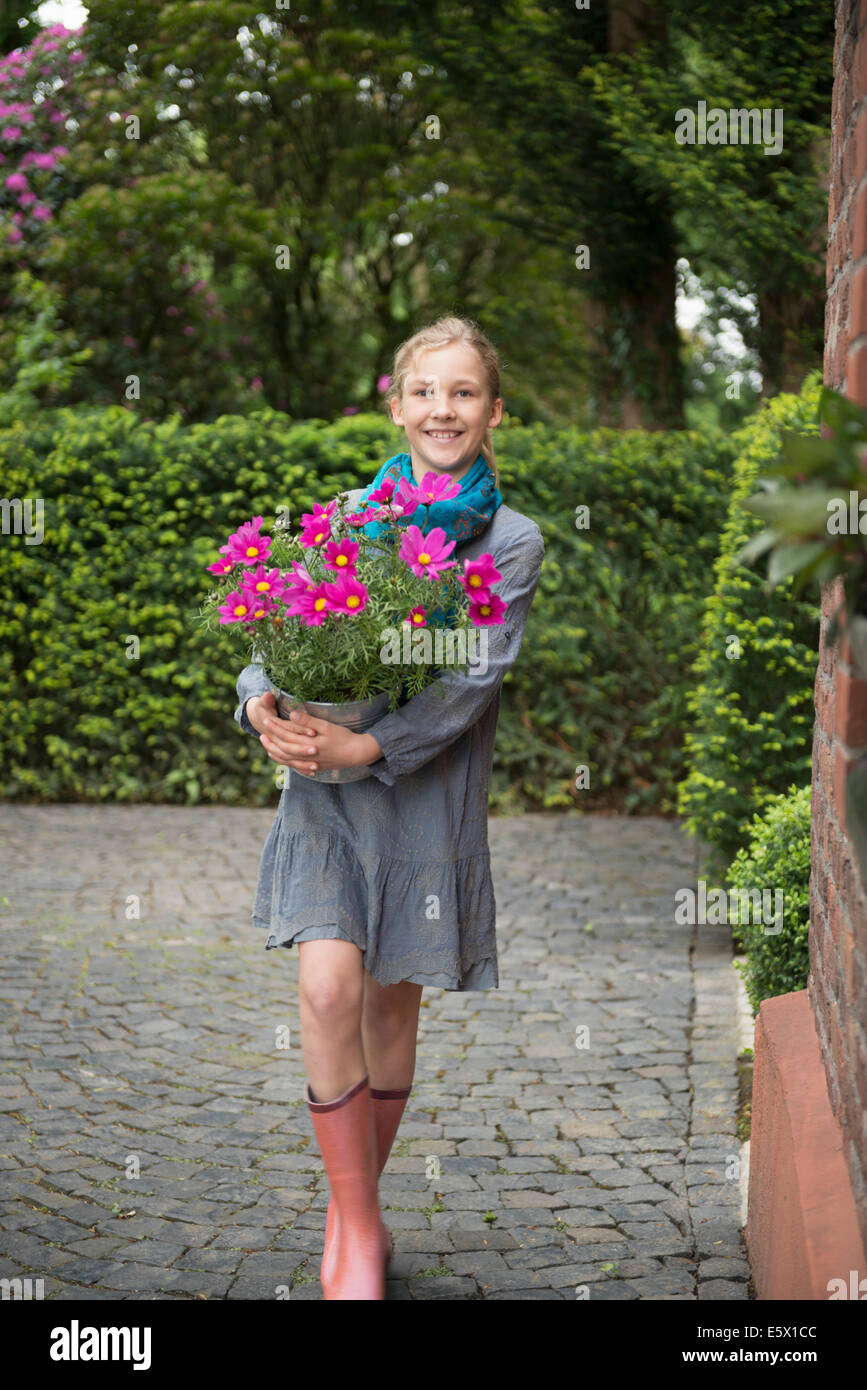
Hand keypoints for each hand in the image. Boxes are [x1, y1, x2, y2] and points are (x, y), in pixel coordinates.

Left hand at [246, 692, 367, 773]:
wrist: (356, 754)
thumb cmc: (344, 737)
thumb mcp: (327, 726)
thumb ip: (308, 721)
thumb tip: (292, 715)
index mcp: (309, 743)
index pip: (287, 735)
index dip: (275, 728)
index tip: (266, 720)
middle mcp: (307, 755)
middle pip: (283, 749)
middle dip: (271, 742)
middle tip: (260, 735)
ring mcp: (310, 763)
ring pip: (287, 760)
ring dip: (275, 753)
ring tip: (266, 747)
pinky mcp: (313, 767)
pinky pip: (294, 766)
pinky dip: (285, 762)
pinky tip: (281, 758)